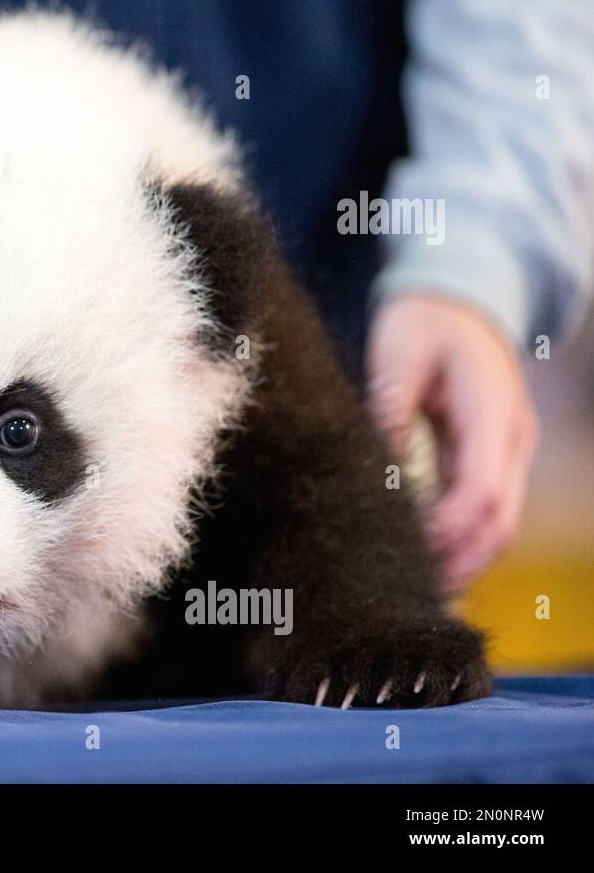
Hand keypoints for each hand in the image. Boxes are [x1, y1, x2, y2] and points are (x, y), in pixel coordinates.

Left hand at [367, 294, 538, 591]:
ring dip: (464, 558)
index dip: (448, 528)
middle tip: (411, 592)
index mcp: (492, 410)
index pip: (482, 489)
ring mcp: (507, 450)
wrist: (458, 296)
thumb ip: (388, 412)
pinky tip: (426, 561)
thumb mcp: (395, 355)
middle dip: (461, 561)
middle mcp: (511, 437)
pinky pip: (486, 509)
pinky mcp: (491, 456)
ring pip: (501, 523)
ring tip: (416, 589)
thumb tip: (378, 473)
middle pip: (502, 520)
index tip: (405, 548)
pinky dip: (461, 539)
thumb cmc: (422, 321)